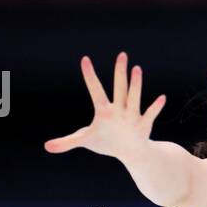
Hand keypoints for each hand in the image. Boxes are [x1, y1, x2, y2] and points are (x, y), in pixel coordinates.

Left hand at [44, 52, 166, 158]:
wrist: (130, 151)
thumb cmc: (107, 141)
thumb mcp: (85, 140)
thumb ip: (67, 142)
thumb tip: (46, 147)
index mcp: (103, 110)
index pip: (95, 89)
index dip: (89, 76)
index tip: (84, 59)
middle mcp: (119, 109)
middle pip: (119, 88)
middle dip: (120, 72)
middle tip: (122, 54)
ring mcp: (131, 115)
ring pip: (133, 97)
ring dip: (135, 84)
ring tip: (137, 69)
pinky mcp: (143, 125)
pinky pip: (150, 114)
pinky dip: (155, 107)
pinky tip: (161, 98)